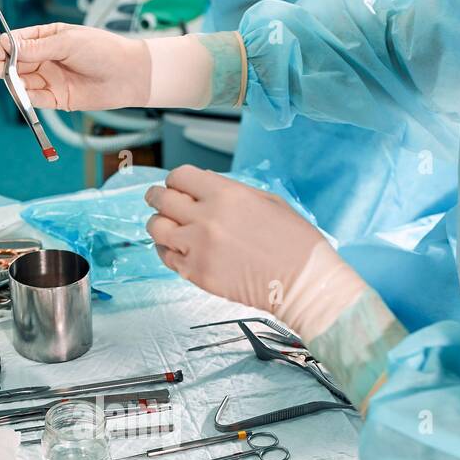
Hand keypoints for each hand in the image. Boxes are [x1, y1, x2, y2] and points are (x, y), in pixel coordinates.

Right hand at [0, 22, 150, 110]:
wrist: (127, 74)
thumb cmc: (102, 50)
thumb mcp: (67, 42)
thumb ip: (38, 47)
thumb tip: (9, 46)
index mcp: (49, 38)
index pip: (19, 41)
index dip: (7, 46)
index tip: (1, 50)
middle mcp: (47, 59)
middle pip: (18, 63)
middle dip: (7, 66)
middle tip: (2, 69)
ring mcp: (52, 79)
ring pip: (24, 82)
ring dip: (15, 83)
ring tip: (14, 82)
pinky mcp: (59, 98)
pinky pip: (37, 99)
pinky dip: (27, 98)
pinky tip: (24, 95)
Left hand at [145, 166, 325, 315]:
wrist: (302, 282)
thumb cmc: (293, 242)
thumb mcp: (266, 200)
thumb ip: (230, 190)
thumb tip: (203, 182)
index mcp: (225, 194)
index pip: (180, 177)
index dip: (175, 180)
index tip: (176, 186)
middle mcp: (206, 218)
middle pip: (162, 200)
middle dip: (156, 198)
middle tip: (157, 201)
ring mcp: (198, 247)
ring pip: (157, 229)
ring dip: (158, 224)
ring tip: (164, 226)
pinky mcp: (197, 274)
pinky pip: (166, 257)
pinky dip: (166, 250)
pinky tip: (175, 249)